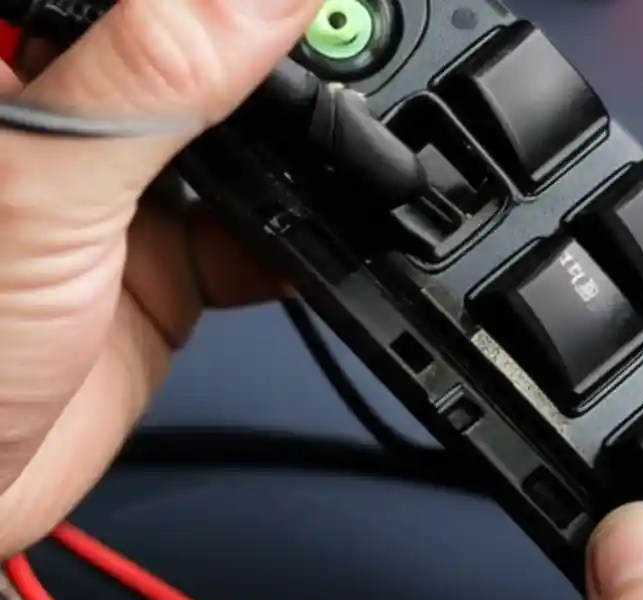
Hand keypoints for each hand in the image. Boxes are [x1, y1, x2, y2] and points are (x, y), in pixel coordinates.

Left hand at [0, 0, 320, 557]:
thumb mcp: (43, 188)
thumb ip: (160, 76)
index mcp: (14, 63)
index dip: (230, 6)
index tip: (318, 7)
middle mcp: (67, 121)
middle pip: (203, 62)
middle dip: (279, 70)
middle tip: (347, 66)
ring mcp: (117, 197)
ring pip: (238, 146)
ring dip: (300, 159)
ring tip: (348, 154)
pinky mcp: (160, 269)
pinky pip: (253, 236)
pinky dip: (300, 242)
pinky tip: (324, 238)